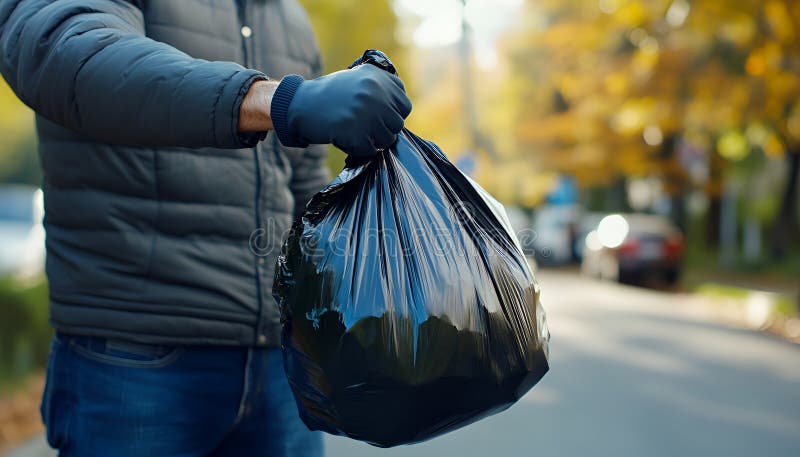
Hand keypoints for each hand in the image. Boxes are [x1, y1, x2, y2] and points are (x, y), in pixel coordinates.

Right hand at [270, 64, 411, 156]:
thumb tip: (402, 112)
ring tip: (356, 133)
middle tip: (365, 129)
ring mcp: (365, 114)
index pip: (405, 106)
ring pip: (386, 140)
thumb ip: (381, 90)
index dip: (393, 115)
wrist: (301, 104)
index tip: (380, 117)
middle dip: (383, 130)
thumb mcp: (358, 79)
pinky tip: (346, 139)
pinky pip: (369, 151)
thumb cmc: (331, 94)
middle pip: (397, 125)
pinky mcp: (354, 133)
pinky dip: (358, 150)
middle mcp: (374, 94)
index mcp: (378, 78)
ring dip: (373, 142)